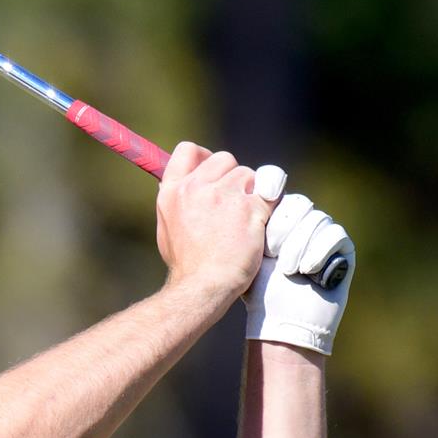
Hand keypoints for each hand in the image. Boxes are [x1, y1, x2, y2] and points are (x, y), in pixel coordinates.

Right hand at [155, 141, 271, 304]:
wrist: (203, 286)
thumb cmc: (188, 266)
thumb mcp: (167, 229)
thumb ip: (177, 203)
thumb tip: (185, 187)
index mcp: (171, 192)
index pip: (188, 150)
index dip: (206, 158)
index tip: (215, 174)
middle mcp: (195, 188)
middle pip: (225, 159)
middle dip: (234, 178)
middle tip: (234, 206)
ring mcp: (223, 195)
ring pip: (250, 175)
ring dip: (253, 194)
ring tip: (244, 222)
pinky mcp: (250, 206)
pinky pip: (270, 192)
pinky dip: (269, 208)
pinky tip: (259, 227)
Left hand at [243, 188, 355, 354]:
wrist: (283, 322)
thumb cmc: (262, 291)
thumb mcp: (249, 255)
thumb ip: (250, 226)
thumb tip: (249, 192)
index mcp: (279, 221)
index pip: (281, 198)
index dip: (272, 213)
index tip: (262, 240)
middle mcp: (303, 224)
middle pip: (299, 204)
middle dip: (284, 228)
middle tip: (272, 253)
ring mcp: (324, 235)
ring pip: (317, 219)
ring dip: (299, 245)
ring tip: (288, 270)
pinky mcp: (343, 250)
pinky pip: (335, 234)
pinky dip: (319, 250)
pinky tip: (307, 270)